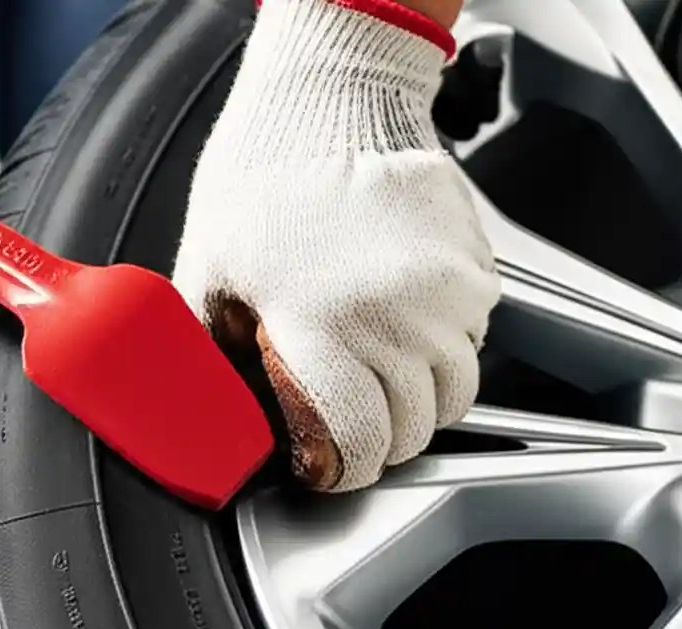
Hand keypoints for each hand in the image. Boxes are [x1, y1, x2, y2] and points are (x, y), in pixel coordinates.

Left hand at [174, 0, 498, 491]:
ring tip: (380, 382)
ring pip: (455, 393)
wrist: (325, 105)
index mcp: (322, 325)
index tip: (330, 467)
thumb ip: (208, 356)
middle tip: (350, 426)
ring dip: (418, 404)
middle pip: (412, 427)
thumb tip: (211, 413)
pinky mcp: (475, 267)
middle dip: (378, 441)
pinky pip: (474, 340)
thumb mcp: (205, 275)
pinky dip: (445, 352)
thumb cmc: (257, 183)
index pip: (358, 441)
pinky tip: (404, 328)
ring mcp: (445, 292)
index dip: (343, 470)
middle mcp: (395, 316)